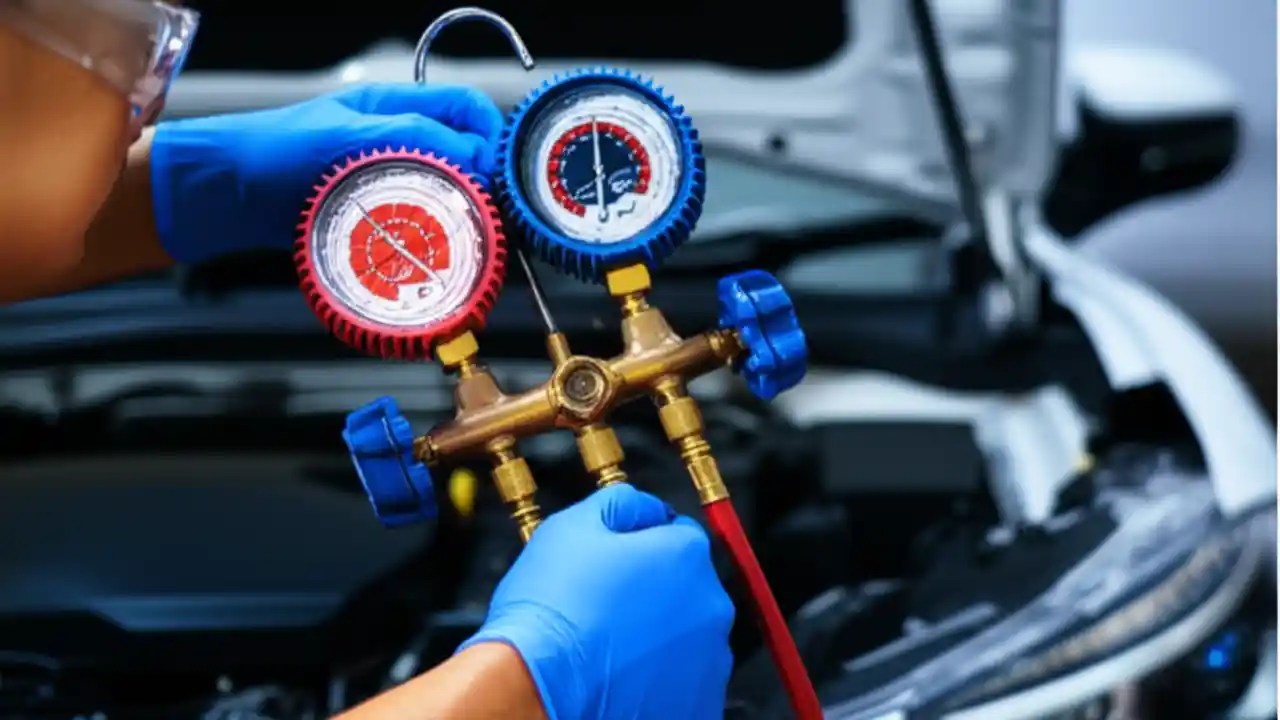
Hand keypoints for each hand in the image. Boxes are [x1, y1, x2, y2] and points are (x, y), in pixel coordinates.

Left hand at [149, 83, 503, 263]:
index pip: (468, 111)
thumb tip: (470, 157)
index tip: (499, 177)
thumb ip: (406, 140)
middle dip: (484, 189)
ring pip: (445, 201)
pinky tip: (433, 262)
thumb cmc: (264, 154)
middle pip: (465, 161)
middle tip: (491, 223)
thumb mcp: (340, 137)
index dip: (491, 139)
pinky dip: (429, 247)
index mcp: (394, 109)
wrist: (214, 198)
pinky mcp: (371, 224)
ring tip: (469, 248)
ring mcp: (384, 185)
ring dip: (459, 223)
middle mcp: (396, 146)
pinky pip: (414, 232)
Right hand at [461, 484, 734, 719]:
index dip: (643, 545)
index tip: (617, 562)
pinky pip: (683, 681)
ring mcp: (709, 661)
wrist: (534, 684)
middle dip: (654, 592)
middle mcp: (711, 606)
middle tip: (606, 604)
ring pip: (687, 637)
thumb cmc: (551, 611)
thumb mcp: (571, 526)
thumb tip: (642, 507)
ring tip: (607, 644)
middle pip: (687, 587)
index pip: (679, 535)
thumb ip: (620, 503)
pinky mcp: (699, 704)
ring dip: (657, 636)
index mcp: (686, 555)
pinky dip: (658, 678)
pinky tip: (619, 675)